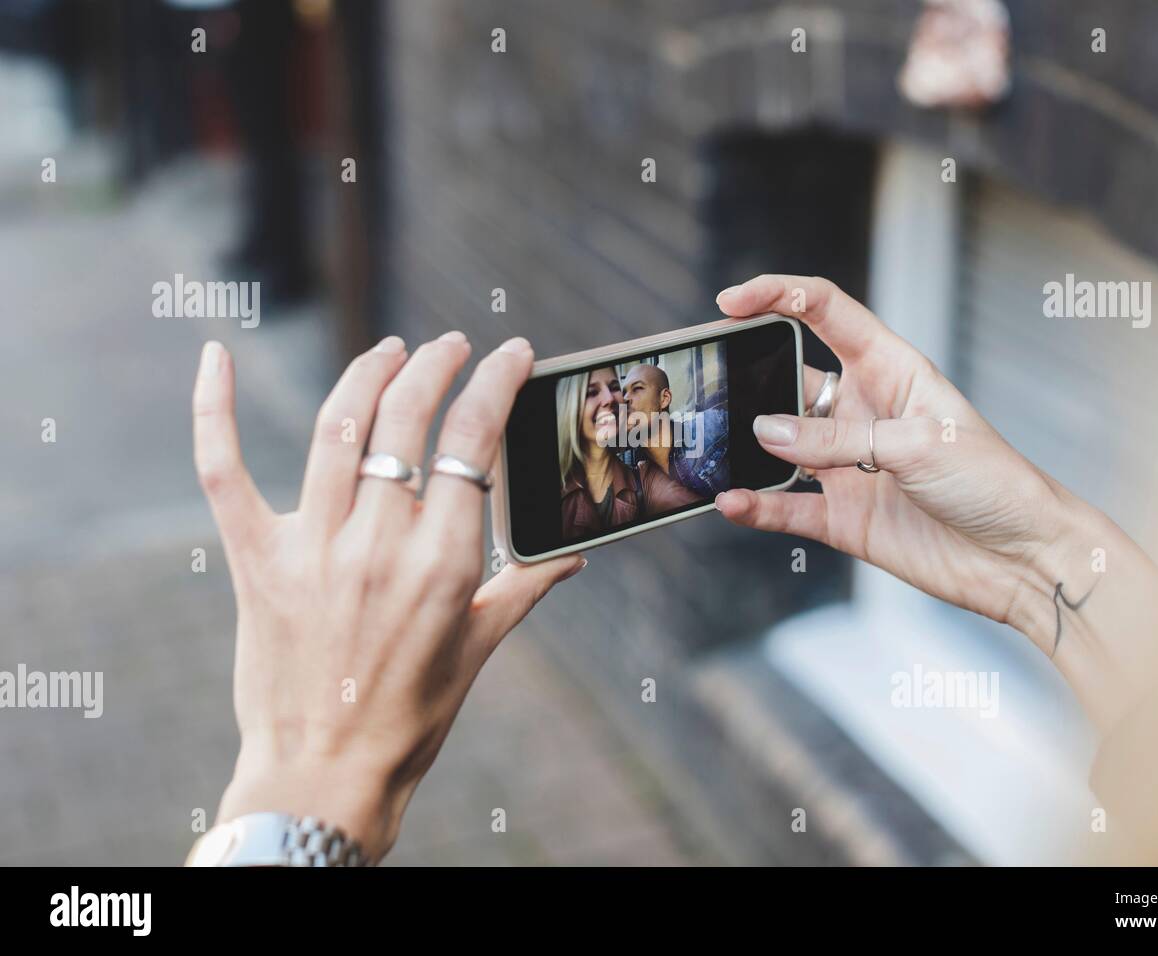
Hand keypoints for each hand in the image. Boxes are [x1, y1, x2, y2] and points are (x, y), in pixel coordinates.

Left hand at [191, 333, 582, 860]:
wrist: (325, 772)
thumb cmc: (412, 715)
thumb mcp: (479, 648)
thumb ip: (526, 588)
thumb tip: (572, 554)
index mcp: (444, 563)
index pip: (473, 441)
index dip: (495, 383)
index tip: (511, 356)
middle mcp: (378, 544)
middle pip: (406, 417)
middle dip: (435, 364)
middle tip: (450, 346)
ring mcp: (312, 547)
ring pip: (338, 426)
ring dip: (368, 371)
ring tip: (391, 351)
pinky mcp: (257, 559)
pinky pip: (224, 469)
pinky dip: (216, 408)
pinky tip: (215, 355)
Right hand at [713, 275, 1157, 731]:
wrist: (1022, 560)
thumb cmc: (994, 482)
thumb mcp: (917, 444)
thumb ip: (837, 438)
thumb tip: (765, 432)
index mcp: (891, 370)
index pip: (826, 313)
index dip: (779, 295)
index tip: (732, 300)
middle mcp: (863, 411)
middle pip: (789, 377)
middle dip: (747, 374)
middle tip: (706, 379)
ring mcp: (849, 465)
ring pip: (779, 446)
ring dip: (745, 446)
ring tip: (710, 446)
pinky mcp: (843, 517)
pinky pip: (787, 507)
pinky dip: (757, 506)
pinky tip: (732, 501)